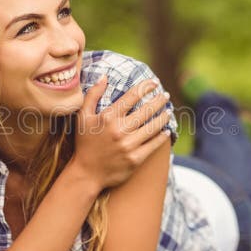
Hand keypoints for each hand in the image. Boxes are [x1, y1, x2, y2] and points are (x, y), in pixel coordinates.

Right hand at [71, 75, 172, 189]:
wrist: (86, 174)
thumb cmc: (85, 143)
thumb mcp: (82, 117)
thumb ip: (92, 94)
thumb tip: (105, 77)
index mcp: (108, 117)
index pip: (132, 96)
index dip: (146, 86)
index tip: (154, 82)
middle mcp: (120, 130)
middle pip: (146, 110)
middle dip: (159, 100)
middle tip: (165, 95)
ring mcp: (129, 145)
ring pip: (153, 127)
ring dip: (163, 117)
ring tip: (168, 111)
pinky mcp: (135, 159)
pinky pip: (153, 144)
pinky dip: (161, 136)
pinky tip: (166, 131)